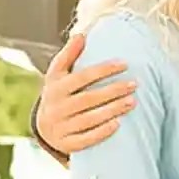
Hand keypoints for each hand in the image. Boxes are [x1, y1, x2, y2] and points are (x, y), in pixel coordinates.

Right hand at [36, 33, 137, 154]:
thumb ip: (69, 55)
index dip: (104, 70)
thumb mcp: (58, 74)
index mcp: (55, 88)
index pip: (81, 77)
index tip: (125, 64)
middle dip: (113, 91)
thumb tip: (81, 34)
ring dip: (112, 110)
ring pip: (88, 119)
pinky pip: (84, 140)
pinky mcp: (65, 144)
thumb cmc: (59, 93)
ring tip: (133, 102)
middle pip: (87, 99)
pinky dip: (101, 132)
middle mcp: (55, 108)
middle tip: (134, 84)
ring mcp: (60, 127)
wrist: (44, 126)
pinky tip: (118, 124)